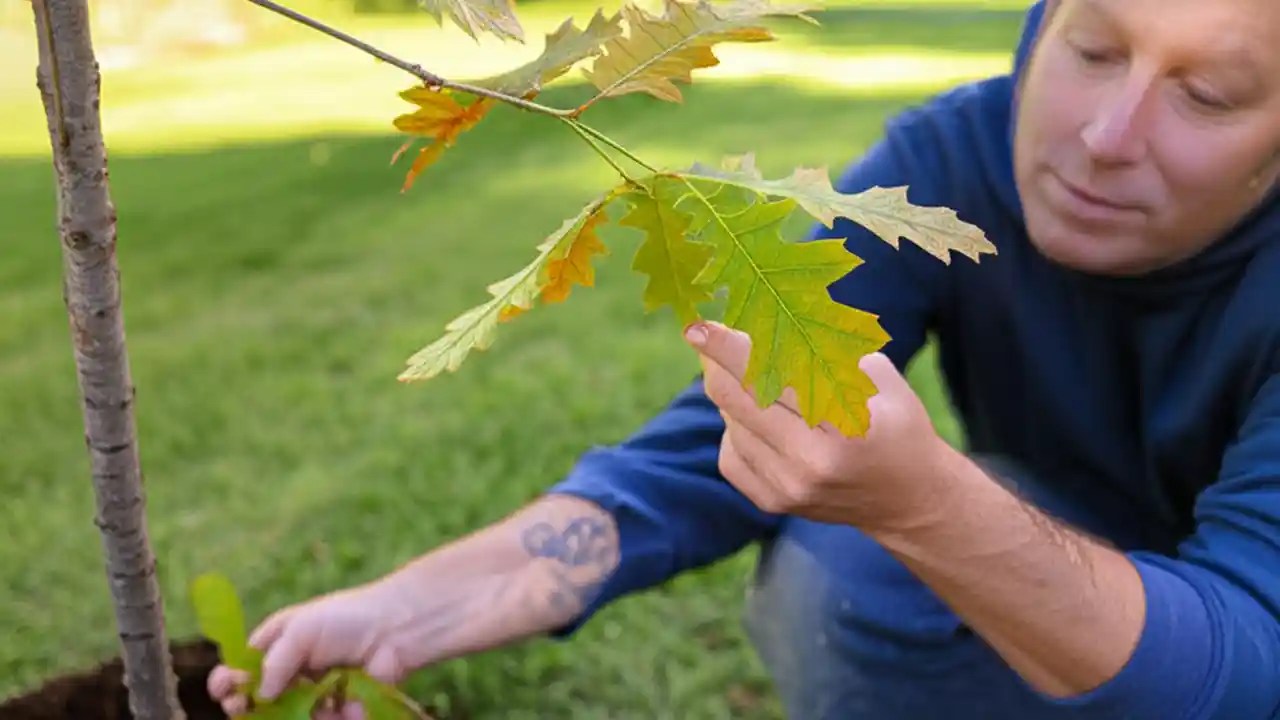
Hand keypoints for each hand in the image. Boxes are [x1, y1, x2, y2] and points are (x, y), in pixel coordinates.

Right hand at [207, 578, 415, 717]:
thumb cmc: (349, 618)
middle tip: (263, 709)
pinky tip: (351, 707)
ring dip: (306, 717)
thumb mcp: (303, 628)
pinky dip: (338, 717)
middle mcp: (292, 669)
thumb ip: (276, 660)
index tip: (229, 692)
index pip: (240, 668)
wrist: (399, 628)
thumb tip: (260, 694)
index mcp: (277, 643)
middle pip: (260, 702)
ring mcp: (315, 690)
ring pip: (293, 718)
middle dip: (258, 711)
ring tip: (327, 708)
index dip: (230, 682)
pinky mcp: (340, 706)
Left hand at [684, 320, 948, 529]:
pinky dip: (737, 428)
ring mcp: (787, 488)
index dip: (726, 346)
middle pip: (734, 397)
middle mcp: (809, 463)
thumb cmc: (895, 422)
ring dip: (734, 394)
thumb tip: (757, 320)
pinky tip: (763, 420)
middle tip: (711, 340)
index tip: (696, 326)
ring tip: (760, 382)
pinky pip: (729, 453)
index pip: (768, 375)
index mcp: (843, 427)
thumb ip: (820, 348)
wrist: (908, 498)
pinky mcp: (771, 503)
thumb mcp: (874, 375)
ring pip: (728, 421)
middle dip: (716, 363)